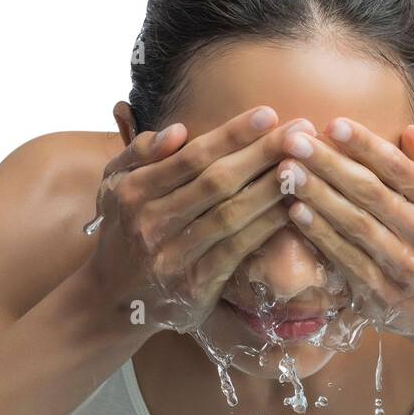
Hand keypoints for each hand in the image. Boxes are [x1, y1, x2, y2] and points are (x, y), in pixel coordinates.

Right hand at [85, 107, 316, 334]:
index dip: (231, 135)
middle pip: (216, 182)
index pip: (190, 157)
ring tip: (302, 164)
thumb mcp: (114, 186)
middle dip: (261, 154)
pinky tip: (291, 208)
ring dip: (270, 188)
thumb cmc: (123, 230)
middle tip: (300, 131)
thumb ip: (139, 153)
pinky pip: (236, 251)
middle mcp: (151, 224)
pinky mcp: (195, 287)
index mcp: (134, 193)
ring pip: (229, 215)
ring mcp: (173, 258)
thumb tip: (178, 131)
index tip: (268, 114)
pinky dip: (265, 228)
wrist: (111, 299)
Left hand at [278, 119, 413, 344]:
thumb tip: (408, 130)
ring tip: (287, 171)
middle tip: (294, 141)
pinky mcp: (384, 294)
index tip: (332, 123)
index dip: (364, 144)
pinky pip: (347, 258)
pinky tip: (296, 212)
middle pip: (370, 191)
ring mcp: (405, 266)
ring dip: (317, 195)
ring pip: (355, 223)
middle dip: (330, 163)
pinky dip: (321, 235)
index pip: (398, 167)